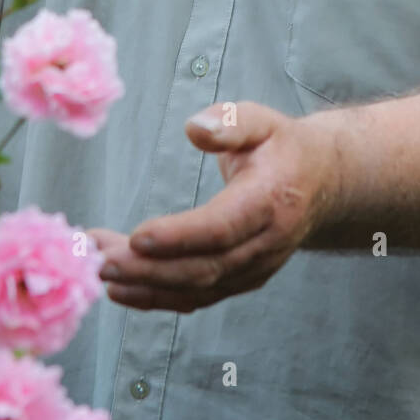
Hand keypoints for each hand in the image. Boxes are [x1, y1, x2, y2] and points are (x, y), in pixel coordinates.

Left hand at [85, 101, 338, 312]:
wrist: (321, 182)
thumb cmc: (281, 146)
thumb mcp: (261, 120)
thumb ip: (230, 122)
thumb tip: (195, 128)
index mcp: (271, 201)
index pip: (223, 227)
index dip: (180, 237)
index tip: (137, 236)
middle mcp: (265, 244)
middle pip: (203, 268)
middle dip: (148, 269)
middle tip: (99, 260)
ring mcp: (255, 269)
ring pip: (196, 289)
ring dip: (144, 285)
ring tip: (98, 272)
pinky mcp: (241, 281)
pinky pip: (197, 298)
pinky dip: (157, 299)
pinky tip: (121, 290)